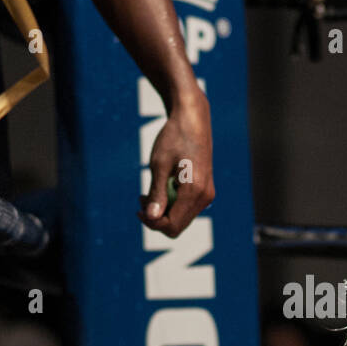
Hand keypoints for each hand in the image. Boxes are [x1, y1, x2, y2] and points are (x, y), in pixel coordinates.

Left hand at [142, 92, 213, 236]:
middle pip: (177, 226)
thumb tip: (152, 218)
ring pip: (181, 218)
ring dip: (164, 210)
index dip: (152, 223)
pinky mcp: (205, 190)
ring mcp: (207, 195)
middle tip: (142, 198)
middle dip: (157, 218)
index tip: (138, 208)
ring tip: (149, 191)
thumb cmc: (174, 138)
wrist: (192, 119)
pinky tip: (163, 186)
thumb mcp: (159, 165)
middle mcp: (205, 197)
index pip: (172, 225)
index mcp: (195, 191)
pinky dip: (172, 203)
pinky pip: (186, 207)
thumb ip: (156, 193)